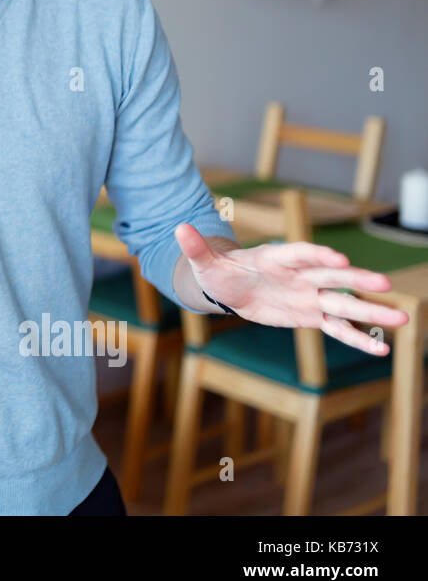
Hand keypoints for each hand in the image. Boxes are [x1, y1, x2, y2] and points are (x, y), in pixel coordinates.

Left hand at [175, 223, 408, 354]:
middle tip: (383, 284)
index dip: (317, 255)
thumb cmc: (217, 269)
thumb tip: (177, 228)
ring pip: (342, 304)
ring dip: (370, 312)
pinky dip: (357, 339)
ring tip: (403, 320)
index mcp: (276, 257)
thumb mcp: (203, 261)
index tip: (337, 259)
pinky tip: (382, 351)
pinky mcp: (310, 315)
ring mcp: (308, 296)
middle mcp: (299, 275)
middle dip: (355, 280)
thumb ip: (195, 247)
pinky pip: (337, 328)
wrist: (228, 284)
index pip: (300, 254)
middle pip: (330, 277)